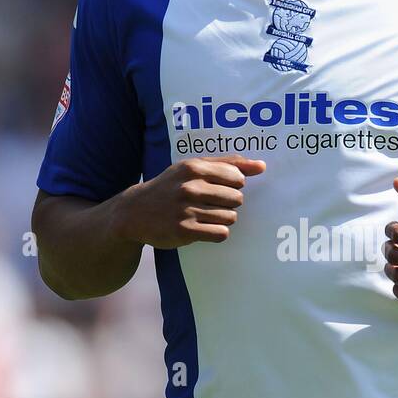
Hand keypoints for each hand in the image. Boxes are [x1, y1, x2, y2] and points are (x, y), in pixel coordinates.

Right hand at [112, 156, 265, 248]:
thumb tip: (262, 166)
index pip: (237, 177)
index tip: (218, 188)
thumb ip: (228, 163)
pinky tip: (203, 228)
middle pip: (237, 198)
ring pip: (231, 217)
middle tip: (209, 204)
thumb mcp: (193, 167)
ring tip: (204, 215)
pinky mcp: (185, 231)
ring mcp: (187, 210)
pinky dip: (216, 233)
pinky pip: (221, 233)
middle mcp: (190, 187)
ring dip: (222, 219)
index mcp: (193, 168)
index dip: (233, 185)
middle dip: (228, 203)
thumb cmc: (171, 186)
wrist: (135, 212)